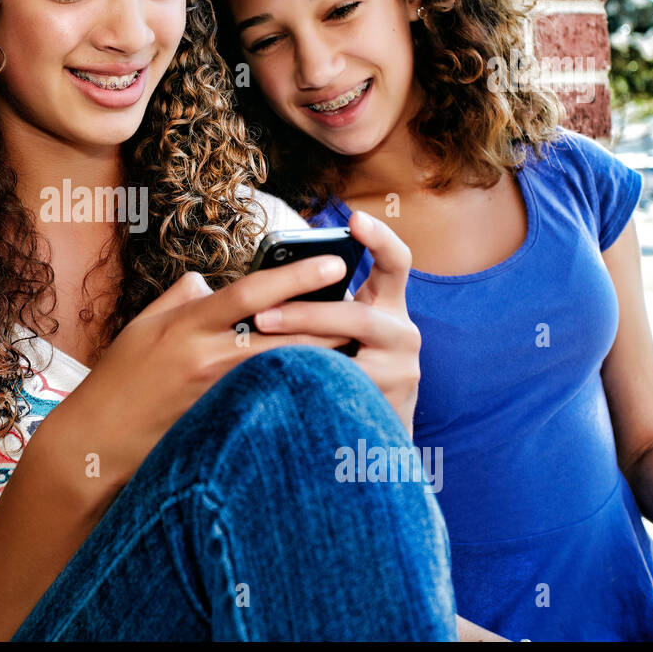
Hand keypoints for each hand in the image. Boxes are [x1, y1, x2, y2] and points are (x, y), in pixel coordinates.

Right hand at [61, 252, 359, 486]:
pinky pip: (271, 403)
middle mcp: (207, 357)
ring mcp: (218, 394)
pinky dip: (301, 392)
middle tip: (364, 307)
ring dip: (325, 359)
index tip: (334, 261)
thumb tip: (207, 283)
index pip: (251, 292)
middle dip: (329, 320)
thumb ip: (179, 299)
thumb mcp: (142, 326)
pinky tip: (328, 389)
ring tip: (358, 345)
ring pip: (286, 372)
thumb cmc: (119, 379)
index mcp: (188, 324)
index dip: (296, 274)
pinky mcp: (223, 423)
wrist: (98, 440)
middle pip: (284, 335)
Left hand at [250, 210, 420, 434]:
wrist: (372, 432)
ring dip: (300, 349)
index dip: (379, 238)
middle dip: (305, 315)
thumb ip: (314, 301)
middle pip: (357, 315)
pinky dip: (310, 382)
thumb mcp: (336, 329)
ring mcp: (402, 368)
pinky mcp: (391, 400)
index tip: (354, 219)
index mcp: (387, 305)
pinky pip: (344, 387)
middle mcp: (403, 332)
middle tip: (260, 316)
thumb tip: (250, 277)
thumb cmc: (341, 367)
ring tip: (261, 350)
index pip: (396, 262)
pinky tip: (278, 384)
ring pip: (347, 353)